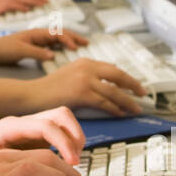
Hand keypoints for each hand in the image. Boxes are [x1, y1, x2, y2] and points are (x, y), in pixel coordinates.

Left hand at [0, 29, 88, 65]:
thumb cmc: (5, 48)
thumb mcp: (21, 51)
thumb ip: (37, 53)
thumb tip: (53, 55)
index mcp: (36, 33)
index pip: (57, 34)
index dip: (68, 40)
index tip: (76, 47)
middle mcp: (38, 34)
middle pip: (60, 33)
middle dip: (74, 37)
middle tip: (86, 42)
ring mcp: (37, 40)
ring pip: (57, 39)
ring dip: (69, 41)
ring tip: (80, 46)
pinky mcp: (35, 46)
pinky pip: (52, 45)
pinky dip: (61, 47)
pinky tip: (65, 52)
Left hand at [0, 107, 86, 166]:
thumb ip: (10, 168)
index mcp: (12, 127)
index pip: (46, 126)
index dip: (63, 143)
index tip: (71, 162)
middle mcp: (25, 122)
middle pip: (60, 115)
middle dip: (75, 135)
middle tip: (76, 161)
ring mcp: (32, 127)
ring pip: (63, 121)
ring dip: (74, 139)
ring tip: (73, 163)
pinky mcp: (36, 136)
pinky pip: (59, 133)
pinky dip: (68, 145)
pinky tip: (65, 164)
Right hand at [21, 59, 146, 117]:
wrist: (32, 95)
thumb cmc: (48, 90)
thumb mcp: (70, 76)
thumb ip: (86, 77)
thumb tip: (105, 87)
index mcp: (84, 62)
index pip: (111, 68)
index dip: (125, 77)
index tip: (134, 84)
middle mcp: (86, 67)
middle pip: (118, 75)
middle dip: (133, 85)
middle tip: (143, 93)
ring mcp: (84, 79)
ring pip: (114, 91)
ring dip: (128, 101)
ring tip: (135, 108)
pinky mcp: (82, 92)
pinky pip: (105, 102)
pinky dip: (115, 108)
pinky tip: (121, 113)